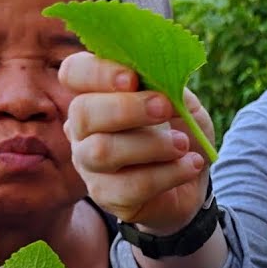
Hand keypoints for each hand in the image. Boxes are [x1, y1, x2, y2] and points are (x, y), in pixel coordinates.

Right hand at [60, 51, 215, 235]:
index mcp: (95, 92)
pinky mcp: (106, 195)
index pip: (73, 72)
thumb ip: (167, 86)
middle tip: (165, 108)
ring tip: (183, 145)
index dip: (97, 72)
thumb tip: (161, 79)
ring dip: (151, 145)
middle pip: (82, 112)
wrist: (193, 175)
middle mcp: (82, 128)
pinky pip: (130, 186)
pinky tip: (191, 165)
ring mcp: (89, 164)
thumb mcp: (182, 101)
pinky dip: (168, 174)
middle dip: (127, 108)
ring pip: (102, 151)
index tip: (133, 78)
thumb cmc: (180, 129)